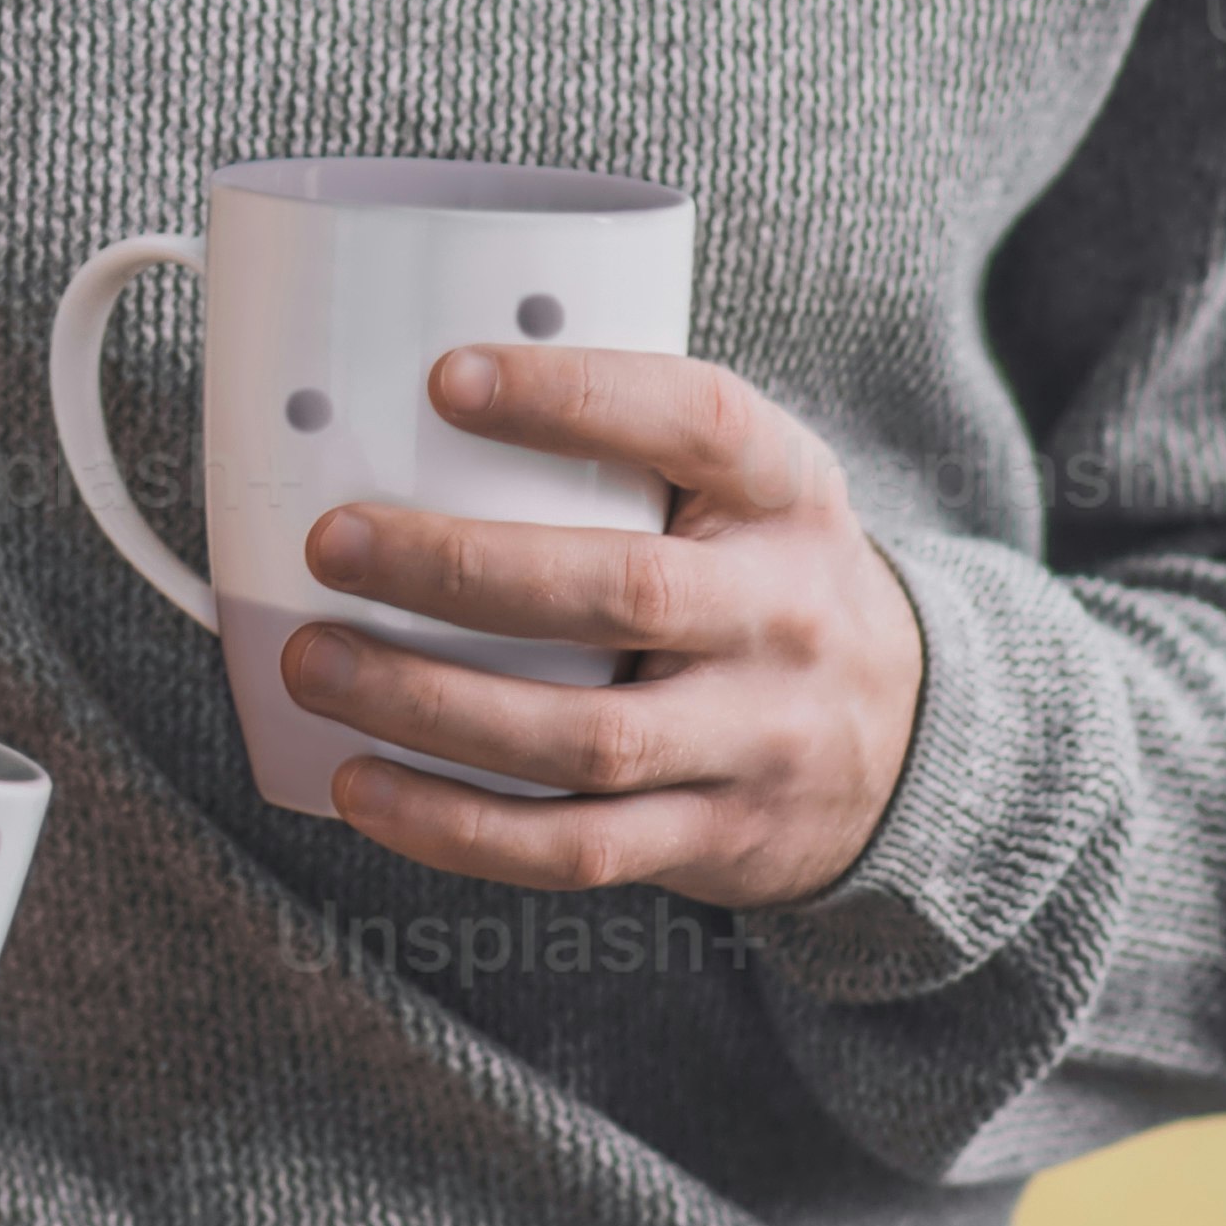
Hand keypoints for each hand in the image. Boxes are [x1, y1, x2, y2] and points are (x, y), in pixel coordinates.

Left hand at [285, 346, 927, 907]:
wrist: (911, 737)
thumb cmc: (766, 576)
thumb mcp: (747, 486)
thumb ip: (630, 445)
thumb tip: (407, 396)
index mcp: (785, 492)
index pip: (694, 420)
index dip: (573, 396)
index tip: (445, 379)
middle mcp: (780, 615)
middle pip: (622, 590)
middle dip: (461, 569)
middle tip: (333, 542)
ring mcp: (755, 739)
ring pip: (586, 737)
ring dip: (432, 706)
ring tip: (314, 664)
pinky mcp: (714, 837)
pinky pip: (576, 846)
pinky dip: (458, 827)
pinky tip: (362, 786)